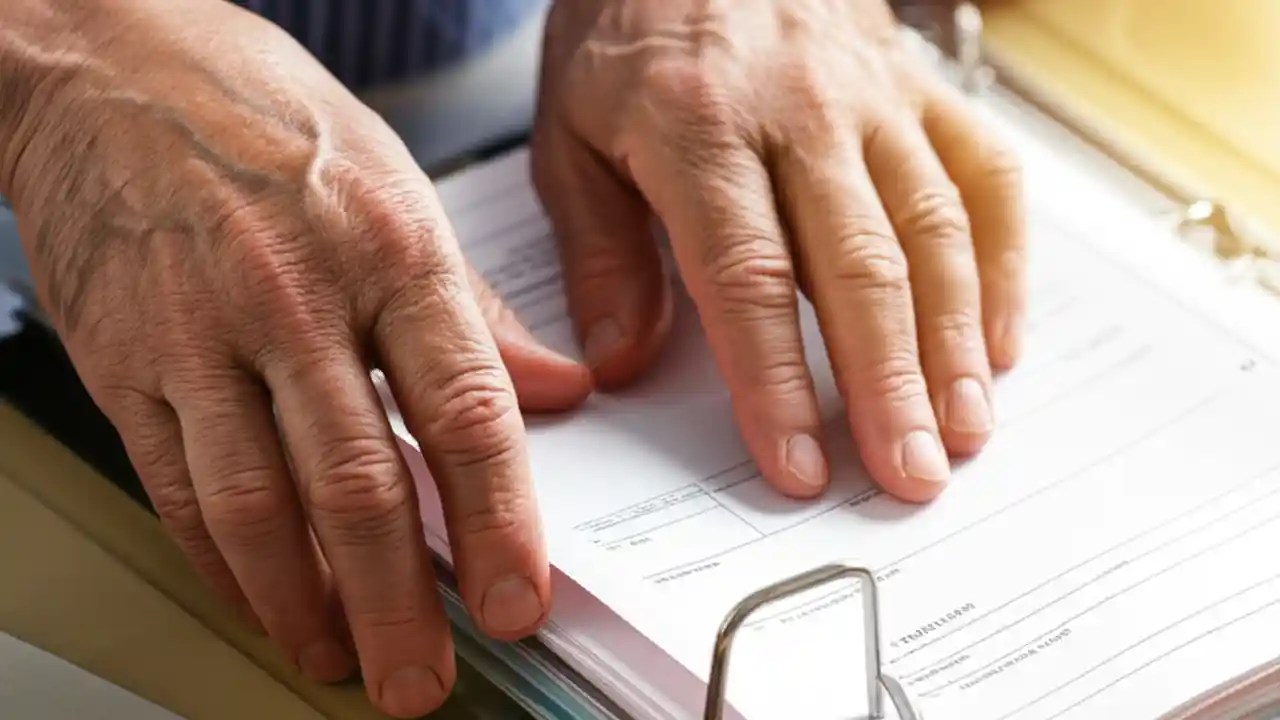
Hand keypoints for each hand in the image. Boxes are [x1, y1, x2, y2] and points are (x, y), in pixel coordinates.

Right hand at [0, 2, 590, 715]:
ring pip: (259, 504)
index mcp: (391, 249)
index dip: (497, 522)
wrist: (111, 61)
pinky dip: (224, 563)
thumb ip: (482, 309)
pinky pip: (177, 487)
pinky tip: (262, 601)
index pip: (464, 412)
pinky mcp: (122, 362)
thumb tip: (559, 390)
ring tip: (340, 660)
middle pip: (360, 483)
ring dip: (306, 604)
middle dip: (398, 602)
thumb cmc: (267, 117)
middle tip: (422, 678)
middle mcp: (296, 297)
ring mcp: (198, 334)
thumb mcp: (403, 185)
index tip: (515, 600)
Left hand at [532, 0, 1025, 501]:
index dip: (775, 378)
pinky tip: (1003, 342)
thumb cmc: (624, 36)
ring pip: (932, 227)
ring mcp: (873, 96)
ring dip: (955, 339)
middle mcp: (799, 111)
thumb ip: (598, 249)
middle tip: (910, 475)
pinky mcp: (921, 87)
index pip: (745, 273)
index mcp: (697, 125)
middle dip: (887, 382)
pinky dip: (1004, 261)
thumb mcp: (569, 136)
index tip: (797, 465)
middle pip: (856, 264)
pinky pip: (983, 174)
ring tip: (966, 431)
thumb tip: (621, 362)